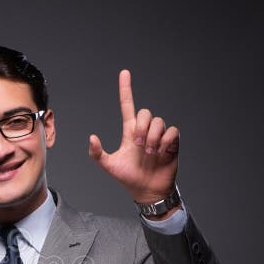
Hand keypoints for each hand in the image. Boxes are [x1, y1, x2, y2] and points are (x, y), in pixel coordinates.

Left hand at [88, 69, 178, 203]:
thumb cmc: (128, 177)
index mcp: (130, 132)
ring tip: (149, 152)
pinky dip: (165, 141)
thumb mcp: (109, 165)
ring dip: (152, 137)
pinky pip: (172, 131)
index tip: (124, 73)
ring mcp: (159, 136)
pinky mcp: (172, 143)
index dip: (126, 89)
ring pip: (159, 122)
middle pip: (146, 112)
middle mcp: (145, 130)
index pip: (128, 105)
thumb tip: (92, 137)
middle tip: (138, 145)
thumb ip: (97, 153)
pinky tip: (161, 152)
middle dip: (141, 127)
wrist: (146, 190)